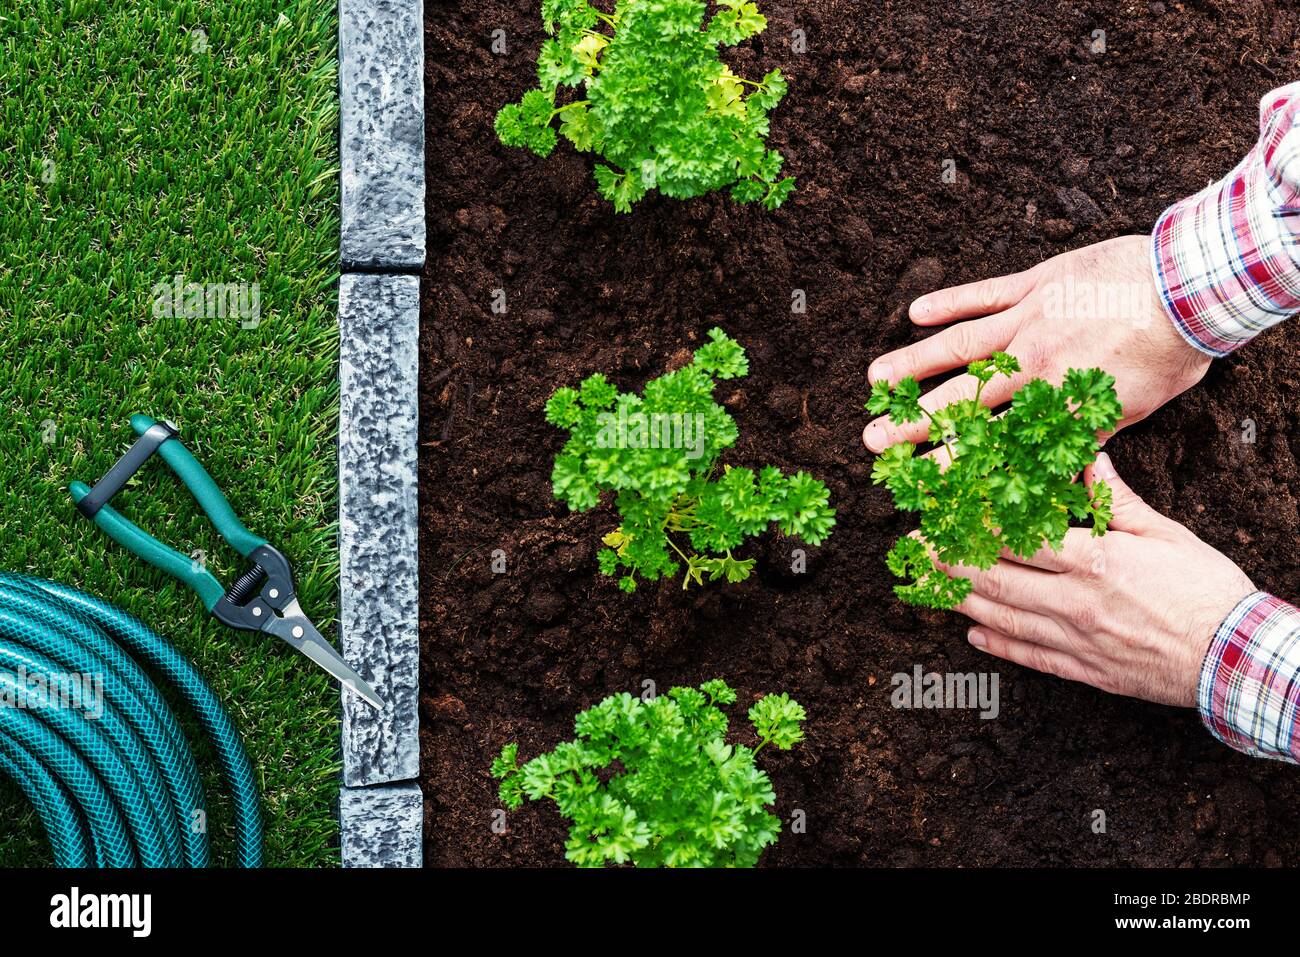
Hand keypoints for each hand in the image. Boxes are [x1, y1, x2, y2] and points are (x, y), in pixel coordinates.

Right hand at [863, 235, 1211, 452]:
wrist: (1190, 287)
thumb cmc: (1170, 352)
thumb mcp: (1133, 409)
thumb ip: (1085, 432)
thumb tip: (1054, 466)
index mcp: (1056, 403)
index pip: (991, 443)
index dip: (952, 465)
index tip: (919, 484)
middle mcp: (1032, 365)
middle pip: (960, 400)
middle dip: (912, 424)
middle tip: (873, 440)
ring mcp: (1029, 320)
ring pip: (958, 347)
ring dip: (912, 364)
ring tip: (873, 380)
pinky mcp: (1036, 283)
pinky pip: (983, 295)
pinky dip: (949, 302)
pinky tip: (915, 313)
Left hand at [944, 453, 1254, 706]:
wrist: (1236, 657)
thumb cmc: (1205, 590)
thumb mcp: (1164, 533)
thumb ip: (1115, 500)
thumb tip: (1087, 460)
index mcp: (1093, 561)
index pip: (1016, 538)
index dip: (974, 525)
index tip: (946, 512)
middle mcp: (1074, 602)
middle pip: (995, 579)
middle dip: (950, 561)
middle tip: (917, 547)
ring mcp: (1075, 640)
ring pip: (1001, 618)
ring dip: (960, 599)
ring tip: (930, 584)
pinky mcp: (1084, 671)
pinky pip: (1029, 656)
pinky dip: (997, 644)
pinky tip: (972, 632)